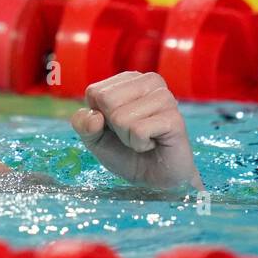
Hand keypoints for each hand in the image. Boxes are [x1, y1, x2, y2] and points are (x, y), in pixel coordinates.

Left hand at [69, 71, 203, 190]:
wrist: (155, 178)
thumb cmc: (125, 152)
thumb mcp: (93, 137)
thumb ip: (83, 124)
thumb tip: (95, 117)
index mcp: (129, 79)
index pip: (94, 92)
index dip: (99, 116)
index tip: (116, 125)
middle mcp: (150, 82)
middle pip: (106, 100)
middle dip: (113, 126)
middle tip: (131, 132)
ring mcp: (165, 98)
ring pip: (121, 117)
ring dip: (127, 137)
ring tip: (143, 138)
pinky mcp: (174, 118)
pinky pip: (138, 131)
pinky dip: (140, 144)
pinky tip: (153, 143)